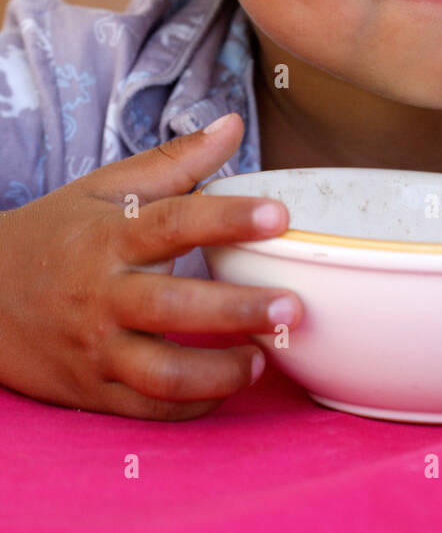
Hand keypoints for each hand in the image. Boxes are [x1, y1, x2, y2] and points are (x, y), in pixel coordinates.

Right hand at [0, 113, 302, 418]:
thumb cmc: (58, 235)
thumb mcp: (108, 188)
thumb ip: (177, 160)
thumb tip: (233, 123)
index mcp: (110, 237)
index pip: (173, 223)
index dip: (227, 218)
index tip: (278, 216)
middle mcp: (102, 296)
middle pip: (172, 307)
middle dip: (235, 310)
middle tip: (292, 307)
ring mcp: (96, 349)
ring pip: (161, 372)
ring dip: (218, 371)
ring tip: (264, 360)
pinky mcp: (92, 391)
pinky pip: (147, 409)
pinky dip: (192, 405)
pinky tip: (229, 387)